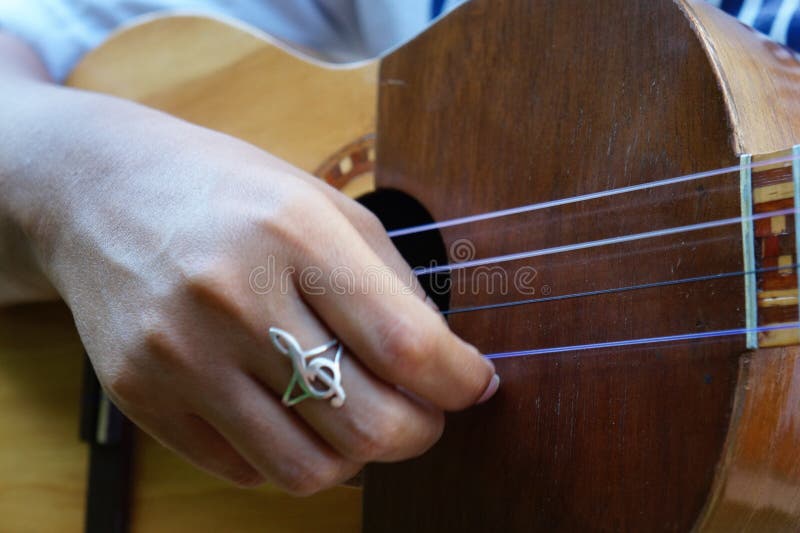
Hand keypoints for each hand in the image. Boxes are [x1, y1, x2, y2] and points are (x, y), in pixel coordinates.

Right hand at [20, 92, 498, 493]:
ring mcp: (180, 355)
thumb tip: (445, 360)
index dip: (458, 381)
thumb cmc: (227, 193)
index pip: (404, 344)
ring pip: (307, 467)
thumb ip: (389, 282)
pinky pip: (245, 469)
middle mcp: (232, 297)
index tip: (473, 385)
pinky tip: (292, 414)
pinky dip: (290, 453)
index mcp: (293, 234)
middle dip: (420, 431)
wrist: (100, 194)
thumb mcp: (321, 203)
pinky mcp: (143, 396)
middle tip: (424, 412)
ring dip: (357, 456)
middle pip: (364, 422)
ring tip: (360, 418)